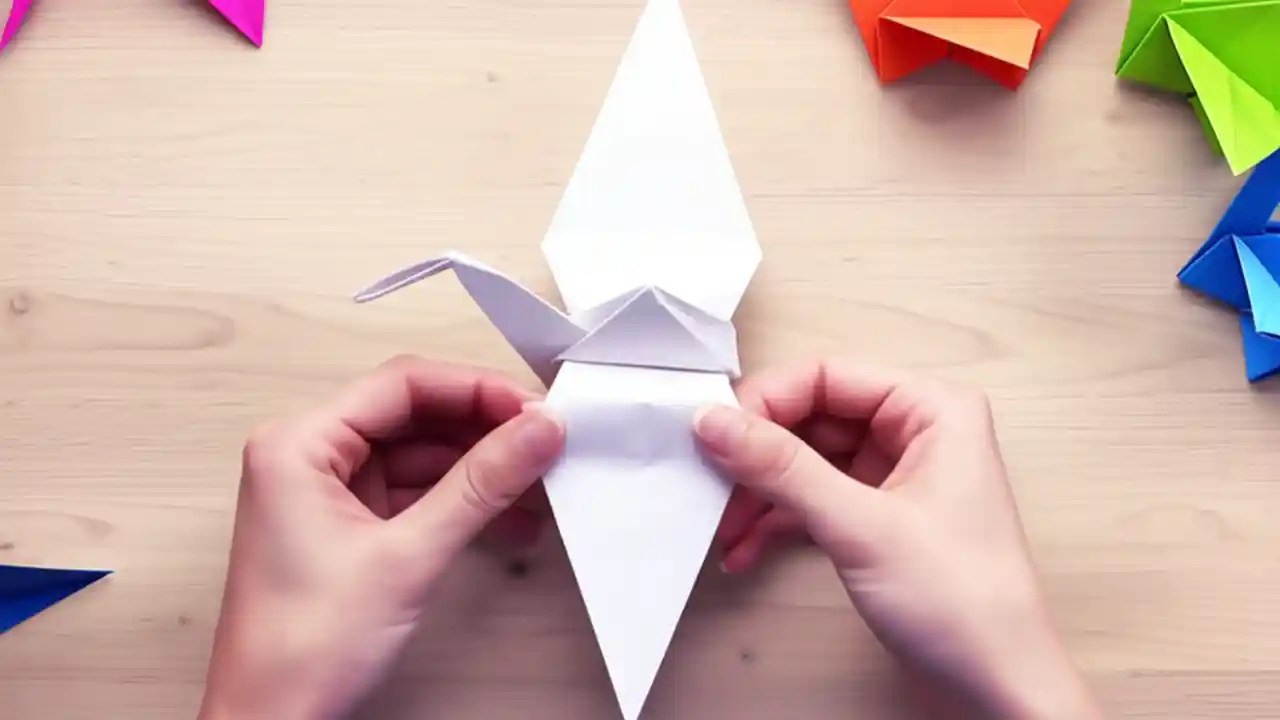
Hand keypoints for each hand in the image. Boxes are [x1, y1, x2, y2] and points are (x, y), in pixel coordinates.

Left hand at [199, 356, 564, 719]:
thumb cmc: (302, 650)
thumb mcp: (409, 557)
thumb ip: (480, 485)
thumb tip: (535, 431)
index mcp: (297, 445)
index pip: (402, 385)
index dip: (475, 389)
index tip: (532, 408)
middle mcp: (307, 457)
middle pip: (414, 414)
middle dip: (484, 428)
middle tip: (544, 441)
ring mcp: (327, 492)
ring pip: (421, 454)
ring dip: (480, 469)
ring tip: (538, 483)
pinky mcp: (348, 525)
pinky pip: (416, 492)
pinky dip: (462, 501)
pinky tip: (508, 516)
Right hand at [693, 361, 1099, 719]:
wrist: (997, 687)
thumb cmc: (965, 604)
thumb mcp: (861, 526)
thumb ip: (782, 468)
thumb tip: (717, 421)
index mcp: (933, 411)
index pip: (828, 376)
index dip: (767, 400)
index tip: (715, 431)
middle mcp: (917, 434)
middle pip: (811, 418)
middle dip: (757, 455)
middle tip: (711, 482)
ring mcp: (898, 477)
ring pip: (806, 462)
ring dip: (760, 495)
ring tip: (724, 528)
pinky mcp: (880, 518)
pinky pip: (814, 499)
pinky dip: (777, 522)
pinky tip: (745, 549)